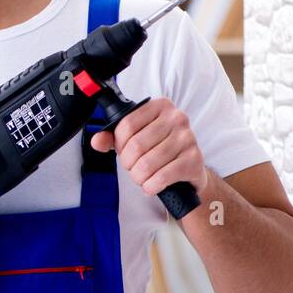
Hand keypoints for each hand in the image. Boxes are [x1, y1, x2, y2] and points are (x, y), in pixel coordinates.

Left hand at [89, 97, 208, 198]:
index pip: (127, 124)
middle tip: (133, 167)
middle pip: (136, 145)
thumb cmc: (158, 149)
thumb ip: (111, 137)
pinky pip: (163, 176)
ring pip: (148, 163)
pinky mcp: (194, 160)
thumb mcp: (133, 138)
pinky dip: (151, 186)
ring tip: (142, 177)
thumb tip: (97, 141)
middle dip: (129, 163)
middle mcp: (177, 118)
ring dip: (139, 177)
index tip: (123, 151)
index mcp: (160, 106)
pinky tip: (151, 185)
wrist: (187, 168)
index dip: (119, 143)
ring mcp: (188, 138)